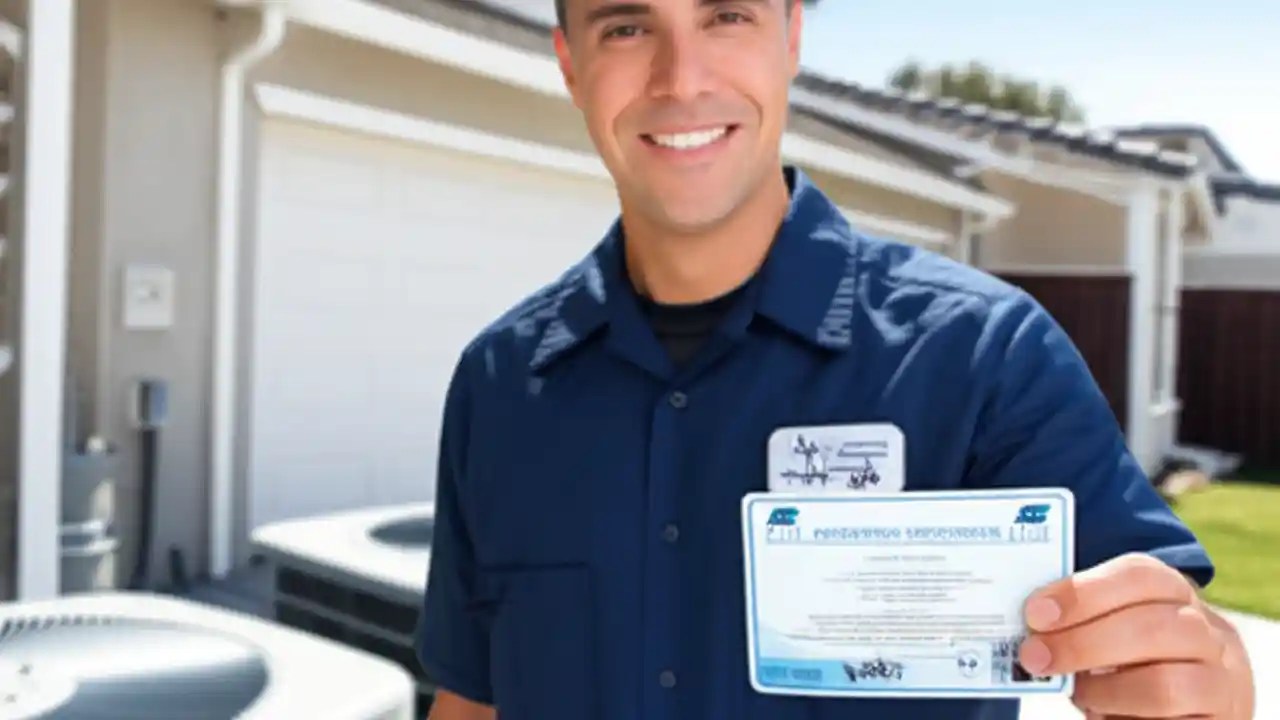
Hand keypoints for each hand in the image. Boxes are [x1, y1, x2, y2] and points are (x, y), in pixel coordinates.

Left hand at [1018, 552, 1254, 718]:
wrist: (1187, 708)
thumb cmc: (1133, 663)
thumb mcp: (1110, 631)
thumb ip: (1080, 622)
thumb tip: (1030, 627)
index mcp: (1176, 594)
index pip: (1141, 575)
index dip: (1083, 592)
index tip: (1035, 614)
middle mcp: (1209, 632)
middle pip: (1152, 627)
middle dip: (1082, 643)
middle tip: (1034, 657)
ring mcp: (1223, 681)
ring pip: (1167, 684)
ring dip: (1106, 690)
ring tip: (1078, 694)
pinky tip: (1105, 717)